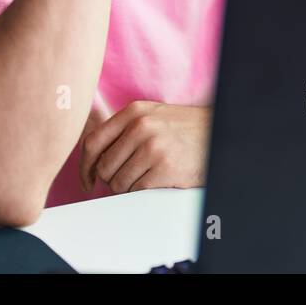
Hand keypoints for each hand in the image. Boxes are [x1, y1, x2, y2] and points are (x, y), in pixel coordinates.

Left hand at [79, 100, 210, 194]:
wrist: (220, 133)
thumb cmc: (184, 128)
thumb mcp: (152, 115)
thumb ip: (124, 128)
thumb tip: (94, 157)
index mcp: (133, 112)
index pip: (93, 142)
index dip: (85, 166)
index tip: (87, 180)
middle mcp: (140, 127)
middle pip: (104, 166)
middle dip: (110, 180)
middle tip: (125, 180)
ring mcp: (153, 147)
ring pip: (118, 182)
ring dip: (127, 188)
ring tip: (144, 178)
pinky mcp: (164, 168)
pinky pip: (136, 190)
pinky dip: (141, 192)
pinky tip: (155, 183)